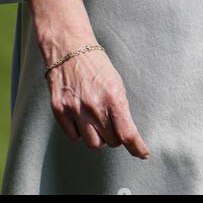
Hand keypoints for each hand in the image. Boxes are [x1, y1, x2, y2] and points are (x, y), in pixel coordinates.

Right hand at [43, 44, 150, 158]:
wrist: (70, 49)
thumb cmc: (96, 65)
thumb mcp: (116, 83)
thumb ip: (120, 108)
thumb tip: (125, 132)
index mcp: (113, 97)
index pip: (127, 132)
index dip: (137, 147)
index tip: (142, 153)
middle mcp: (94, 106)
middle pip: (111, 141)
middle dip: (115, 136)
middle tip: (112, 122)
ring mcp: (75, 110)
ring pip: (93, 143)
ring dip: (98, 136)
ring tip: (97, 120)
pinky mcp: (60, 111)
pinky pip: (74, 136)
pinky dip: (80, 132)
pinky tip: (81, 118)